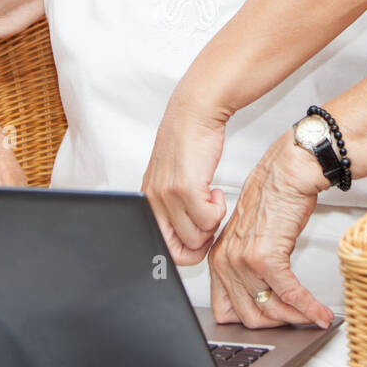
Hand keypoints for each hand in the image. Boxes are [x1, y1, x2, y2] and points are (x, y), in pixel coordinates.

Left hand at [142, 98, 229, 265]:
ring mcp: (168, 196)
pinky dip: (218, 209)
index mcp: (147, 202)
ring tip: (211, 200)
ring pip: (197, 237)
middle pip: (181, 249)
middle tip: (210, 220)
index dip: (186, 252)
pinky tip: (214, 191)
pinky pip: (208, 220)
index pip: (160, 248)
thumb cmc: (187, 143)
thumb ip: (171, 206)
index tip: (200, 241)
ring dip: (212, 222)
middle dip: (202, 241)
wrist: (194, 114)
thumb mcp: (169, 179)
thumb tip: (187, 238)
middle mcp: (154, 201)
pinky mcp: (186, 188)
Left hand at [208, 133, 333, 328]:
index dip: (250, 321)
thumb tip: (260, 295)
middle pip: (248, 317)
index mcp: (217, 258)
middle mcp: (226, 262)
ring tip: (313, 317)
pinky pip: (290, 295)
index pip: (224, 310)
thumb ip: (244, 265)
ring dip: (296, 318)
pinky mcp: (268, 259)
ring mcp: (244, 262)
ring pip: (270, 310)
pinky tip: (320, 312)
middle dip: (276, 324)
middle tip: (295, 322)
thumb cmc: (273, 196)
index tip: (270, 321)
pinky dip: (308, 308)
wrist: (287, 173)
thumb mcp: (248, 235)